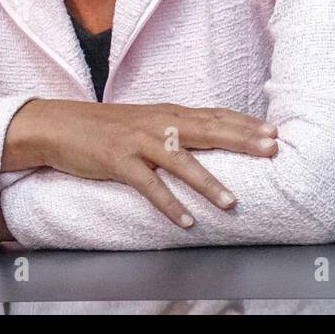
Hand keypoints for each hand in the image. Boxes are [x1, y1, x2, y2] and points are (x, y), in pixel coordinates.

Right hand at [5, 99, 279, 228]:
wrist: (60, 125)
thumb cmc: (108, 127)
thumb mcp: (148, 121)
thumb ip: (178, 127)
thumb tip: (213, 135)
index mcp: (169, 112)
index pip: (215, 115)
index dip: (245, 123)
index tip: (274, 132)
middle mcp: (159, 123)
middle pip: (207, 130)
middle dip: (242, 141)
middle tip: (271, 150)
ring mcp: (138, 142)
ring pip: (180, 162)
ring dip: (208, 183)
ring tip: (232, 202)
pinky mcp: (117, 162)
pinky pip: (147, 187)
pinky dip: (168, 204)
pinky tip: (186, 221)